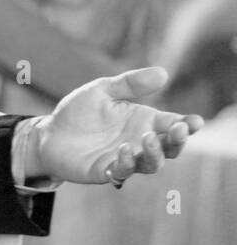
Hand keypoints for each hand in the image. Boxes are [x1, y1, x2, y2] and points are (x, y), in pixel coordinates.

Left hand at [32, 66, 203, 185]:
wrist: (49, 133)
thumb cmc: (79, 111)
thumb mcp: (103, 90)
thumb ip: (130, 84)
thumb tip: (163, 73)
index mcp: (143, 120)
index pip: (172, 124)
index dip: (187, 125)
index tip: (195, 121)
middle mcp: (139, 142)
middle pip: (169, 147)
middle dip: (177, 140)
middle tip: (179, 129)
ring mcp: (125, 159)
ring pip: (151, 163)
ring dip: (154, 152)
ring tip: (148, 137)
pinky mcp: (106, 171)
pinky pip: (123, 172)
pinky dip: (127, 163)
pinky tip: (123, 150)